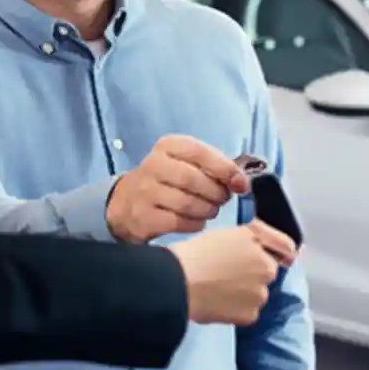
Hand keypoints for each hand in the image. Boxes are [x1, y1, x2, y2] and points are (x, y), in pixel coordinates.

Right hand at [106, 135, 250, 242]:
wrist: (126, 203)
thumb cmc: (168, 180)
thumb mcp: (186, 163)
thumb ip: (214, 167)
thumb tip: (242, 182)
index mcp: (168, 146)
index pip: (200, 152)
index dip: (225, 169)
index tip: (240, 184)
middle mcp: (153, 165)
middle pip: (194, 180)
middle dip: (216, 193)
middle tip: (222, 199)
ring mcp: (145, 191)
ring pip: (187, 203)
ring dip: (208, 210)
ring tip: (210, 210)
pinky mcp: (143, 216)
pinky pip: (179, 222)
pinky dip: (195, 223)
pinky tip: (196, 220)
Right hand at [167, 220, 297, 324]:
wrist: (180, 281)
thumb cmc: (203, 251)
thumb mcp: (236, 232)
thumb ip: (263, 238)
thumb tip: (289, 252)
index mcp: (267, 251)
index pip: (282, 251)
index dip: (264, 250)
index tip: (249, 254)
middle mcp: (269, 276)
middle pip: (264, 273)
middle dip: (251, 272)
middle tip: (224, 270)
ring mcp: (259, 299)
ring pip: (255, 293)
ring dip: (244, 291)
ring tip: (217, 287)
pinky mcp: (247, 317)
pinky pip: (245, 311)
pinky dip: (235, 308)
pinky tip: (217, 300)